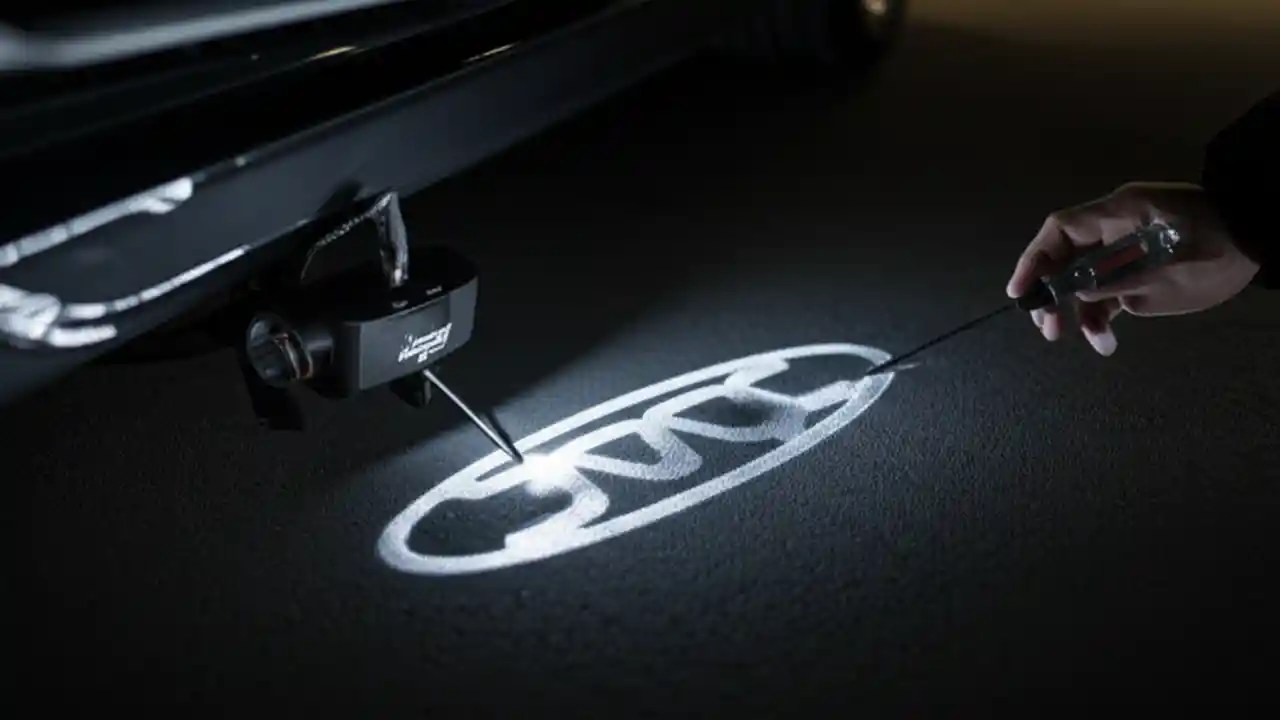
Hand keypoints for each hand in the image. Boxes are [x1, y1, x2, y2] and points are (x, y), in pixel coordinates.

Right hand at [1005, 181, 1259, 354]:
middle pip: (1066, 259)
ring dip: (1081, 313)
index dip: (1034, 259)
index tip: (1021, 292)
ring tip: (1093, 343)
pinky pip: (1109, 292)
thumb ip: (1120, 280)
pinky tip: (1107, 341)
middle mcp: (1116, 228)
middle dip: (1053, 294)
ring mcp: (1128, 250)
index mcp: (1120, 213)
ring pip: (1085, 281)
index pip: (1061, 231)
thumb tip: (1074, 292)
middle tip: (1048, 330)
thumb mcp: (1172, 268)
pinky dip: (1103, 316)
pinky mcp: (1141, 271)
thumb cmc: (1221, 247)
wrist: (1264, 238)